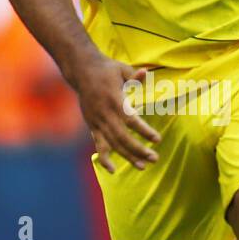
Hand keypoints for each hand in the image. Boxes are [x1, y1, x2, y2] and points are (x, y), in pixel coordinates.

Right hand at [71, 53, 160, 172]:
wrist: (81, 71)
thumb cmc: (106, 69)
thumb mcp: (121, 69)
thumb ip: (134, 76)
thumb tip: (145, 73)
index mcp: (114, 100)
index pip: (130, 120)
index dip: (144, 131)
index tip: (157, 140)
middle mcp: (104, 114)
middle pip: (122, 137)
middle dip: (138, 150)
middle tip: (154, 158)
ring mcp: (97, 121)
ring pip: (112, 144)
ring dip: (127, 156)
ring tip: (143, 166)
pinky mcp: (92, 126)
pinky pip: (98, 145)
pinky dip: (104, 158)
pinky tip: (113, 170)